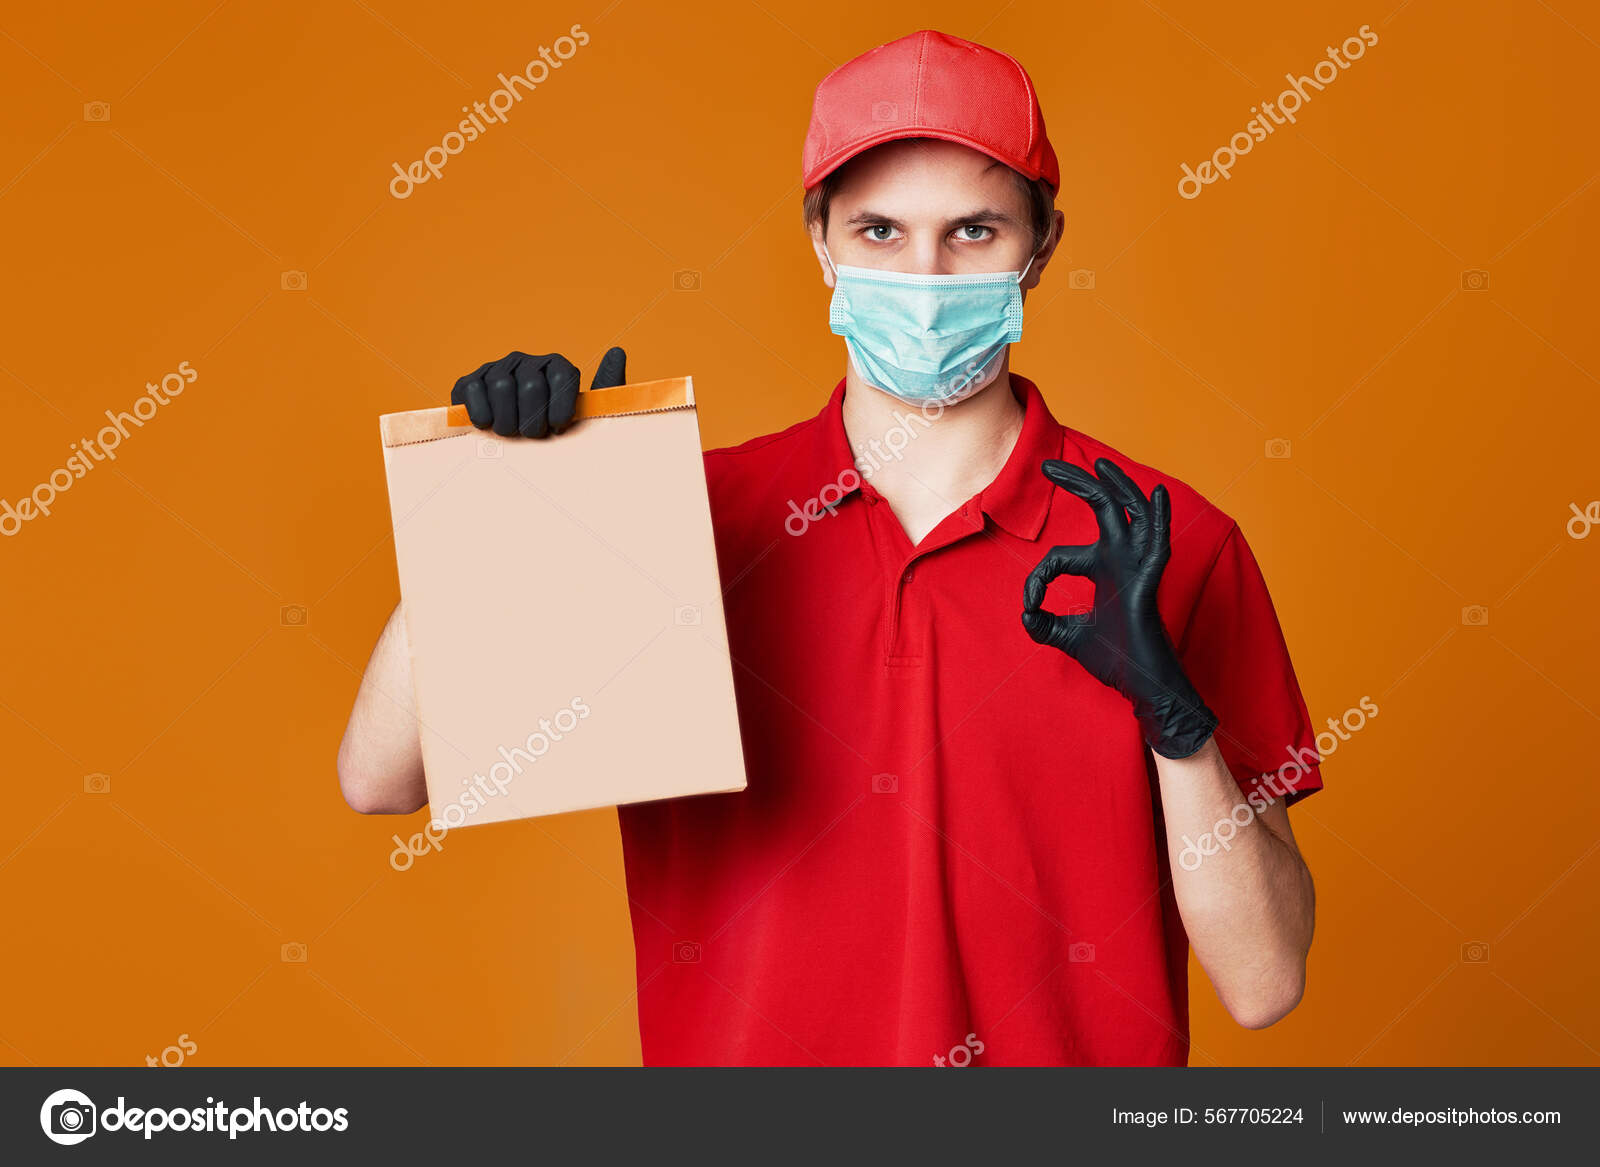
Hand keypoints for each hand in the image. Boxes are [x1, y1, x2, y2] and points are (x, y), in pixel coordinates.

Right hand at [450, 346, 627, 436]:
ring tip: (512, 433)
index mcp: (557, 366)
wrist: (521, 450)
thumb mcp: (589, 415)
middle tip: (533, 435)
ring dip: (507, 420)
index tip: (558, 428)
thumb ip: (607, 387)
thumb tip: (617, 352)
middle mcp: (526, 361)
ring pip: (501, 387)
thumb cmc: (558, 434)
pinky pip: (470, 389)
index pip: (563, 376)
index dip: (560, 407)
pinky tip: (487, 424)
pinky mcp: (470, 381)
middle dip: (533, 419)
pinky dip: (479, 411)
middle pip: (531, 384)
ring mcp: (496, 368)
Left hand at [1020, 457, 1217, 758]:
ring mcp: (1137, 569)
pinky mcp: (1149, 584)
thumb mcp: (1067, 638)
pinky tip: (1156, 494)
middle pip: (1102, 509)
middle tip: (1047, 465)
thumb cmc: (1115, 661)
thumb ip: (1044, 625)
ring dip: (1118, 487)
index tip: (1028, 603)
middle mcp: (1120, 561)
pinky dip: (1159, 519)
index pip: (1058, 556)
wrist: (1143, 689)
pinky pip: (1157, 545)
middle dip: (1077, 484)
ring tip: (1101, 466)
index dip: (1036, 578)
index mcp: (1101, 570)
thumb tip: (1025, 614)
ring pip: (1132, 515)